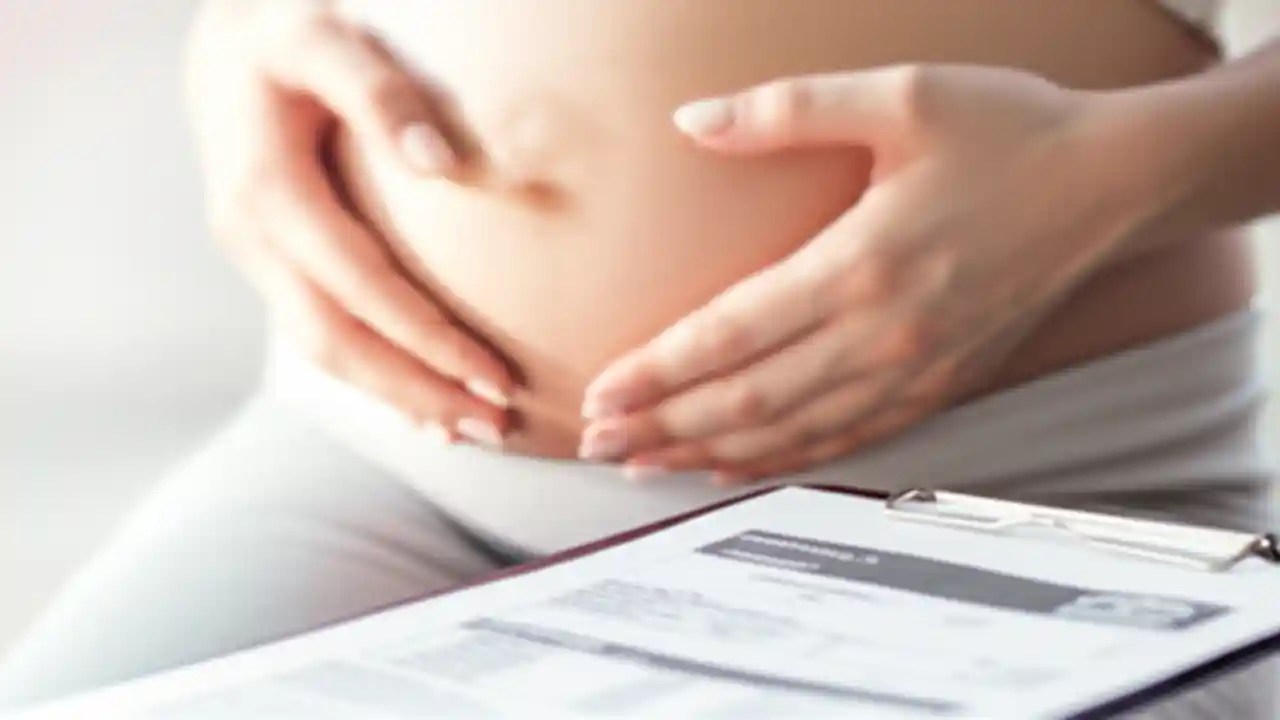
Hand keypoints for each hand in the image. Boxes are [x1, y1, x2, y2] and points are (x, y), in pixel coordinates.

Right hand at [186, 0, 511, 445]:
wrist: (223, 39)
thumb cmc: (284, 30)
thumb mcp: (323, 36)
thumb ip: (379, 93)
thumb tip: (442, 165)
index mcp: (266, 191)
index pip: (360, 289)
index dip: (427, 341)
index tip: (494, 377)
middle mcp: (250, 237)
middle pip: (336, 343)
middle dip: (416, 391)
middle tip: (493, 425)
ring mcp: (253, 255)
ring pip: (322, 349)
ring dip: (395, 394)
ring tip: (466, 427)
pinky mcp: (268, 260)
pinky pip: (318, 331)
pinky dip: (371, 372)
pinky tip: (418, 398)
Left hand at [579, 65, 1130, 481]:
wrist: (1111, 184)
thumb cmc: (1009, 132)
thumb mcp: (900, 95)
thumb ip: (786, 108)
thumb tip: (691, 121)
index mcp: (861, 263)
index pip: (730, 334)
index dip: (657, 371)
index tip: (601, 393)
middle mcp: (883, 333)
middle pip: (747, 399)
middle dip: (663, 424)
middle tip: (597, 440)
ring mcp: (913, 370)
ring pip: (791, 431)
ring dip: (709, 451)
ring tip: (645, 461)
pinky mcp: (939, 385)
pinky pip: (846, 438)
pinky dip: (784, 458)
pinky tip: (738, 463)